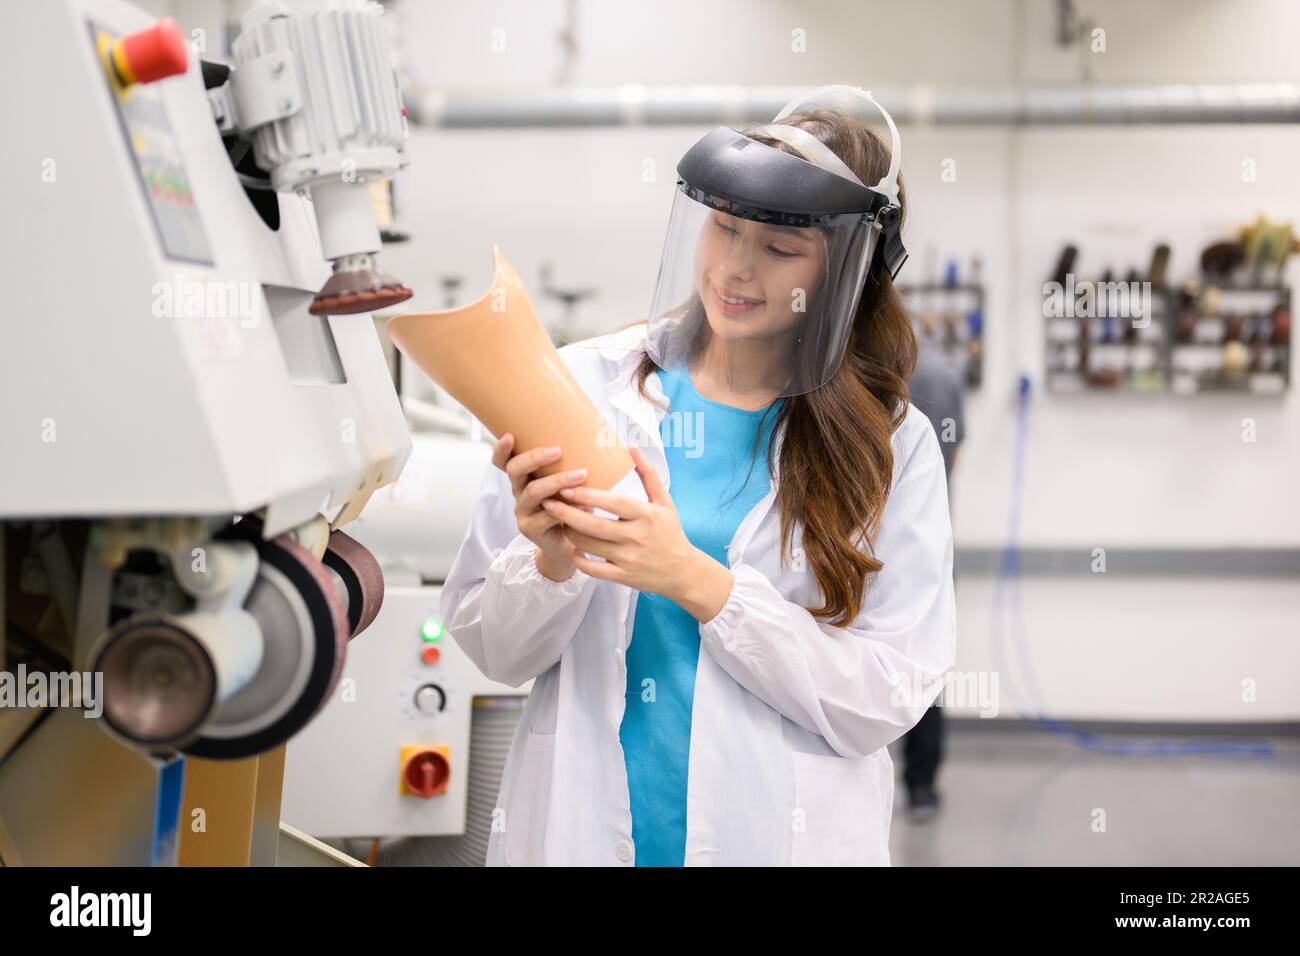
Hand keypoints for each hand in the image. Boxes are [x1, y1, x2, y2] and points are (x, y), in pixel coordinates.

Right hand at [491, 433, 590, 581]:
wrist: (570, 543)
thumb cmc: (572, 505)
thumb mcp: (567, 483)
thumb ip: (571, 465)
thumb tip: (598, 439)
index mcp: (523, 478)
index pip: (504, 461)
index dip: (502, 449)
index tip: (509, 435)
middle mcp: (518, 492)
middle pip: (515, 470)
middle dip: (535, 458)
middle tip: (558, 450)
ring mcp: (522, 511)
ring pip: (533, 492)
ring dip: (558, 481)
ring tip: (581, 474)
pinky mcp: (531, 529)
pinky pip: (547, 516)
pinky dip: (567, 508)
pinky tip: (585, 504)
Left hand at [541, 446, 734, 621]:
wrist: (683, 571)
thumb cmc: (671, 532)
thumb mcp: (664, 502)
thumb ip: (648, 474)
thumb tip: (632, 447)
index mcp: (646, 515)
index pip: (611, 502)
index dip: (587, 495)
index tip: (565, 486)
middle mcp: (636, 537)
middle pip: (593, 525)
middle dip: (566, 513)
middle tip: (548, 501)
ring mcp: (629, 559)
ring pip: (589, 546)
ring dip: (569, 533)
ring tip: (558, 521)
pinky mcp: (624, 577)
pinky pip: (593, 569)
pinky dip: (579, 559)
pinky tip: (571, 548)